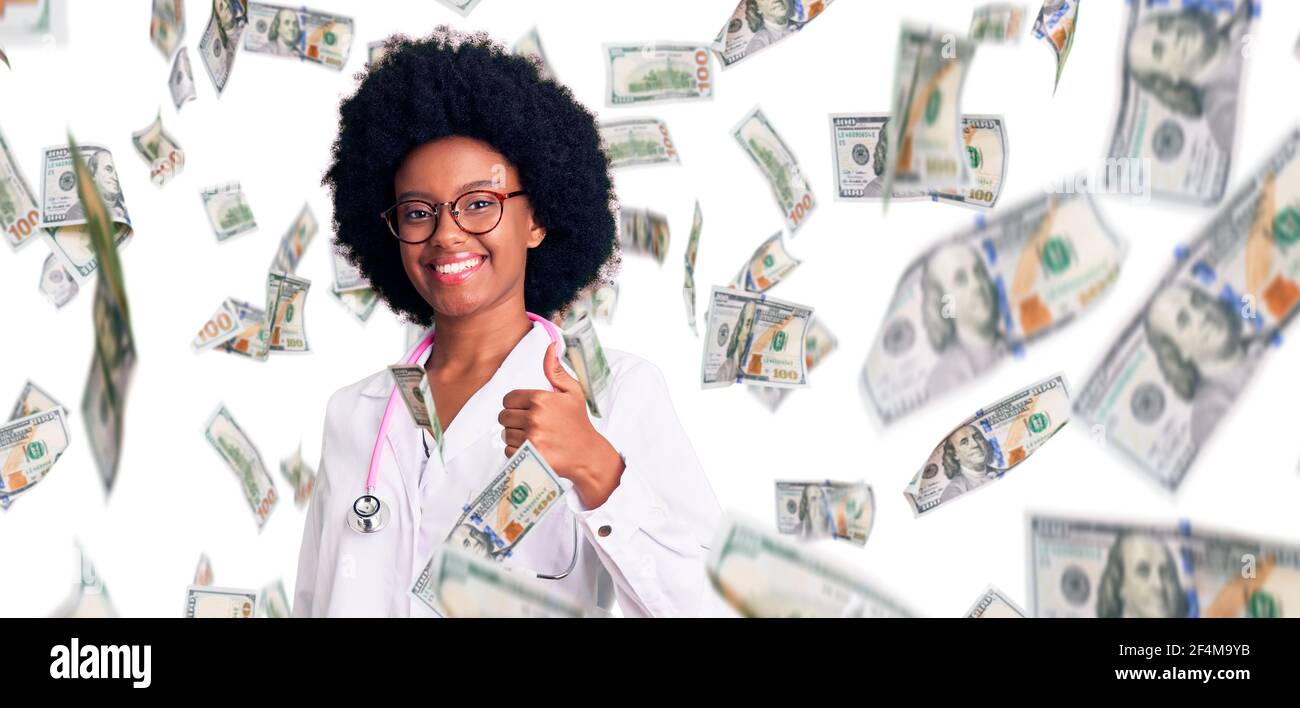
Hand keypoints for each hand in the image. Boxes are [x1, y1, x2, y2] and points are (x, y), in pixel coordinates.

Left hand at [499, 341, 624, 507]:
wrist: (587, 454)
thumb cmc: (578, 422)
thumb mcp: (572, 392)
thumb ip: (556, 370)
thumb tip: (550, 345)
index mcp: (541, 399)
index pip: (508, 399)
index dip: (515, 404)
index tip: (527, 409)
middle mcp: (534, 418)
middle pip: (503, 416)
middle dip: (513, 420)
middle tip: (530, 424)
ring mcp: (531, 438)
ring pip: (505, 434)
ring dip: (514, 435)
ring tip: (533, 436)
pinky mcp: (529, 456)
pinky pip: (508, 450)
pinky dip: (516, 451)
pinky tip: (532, 447)